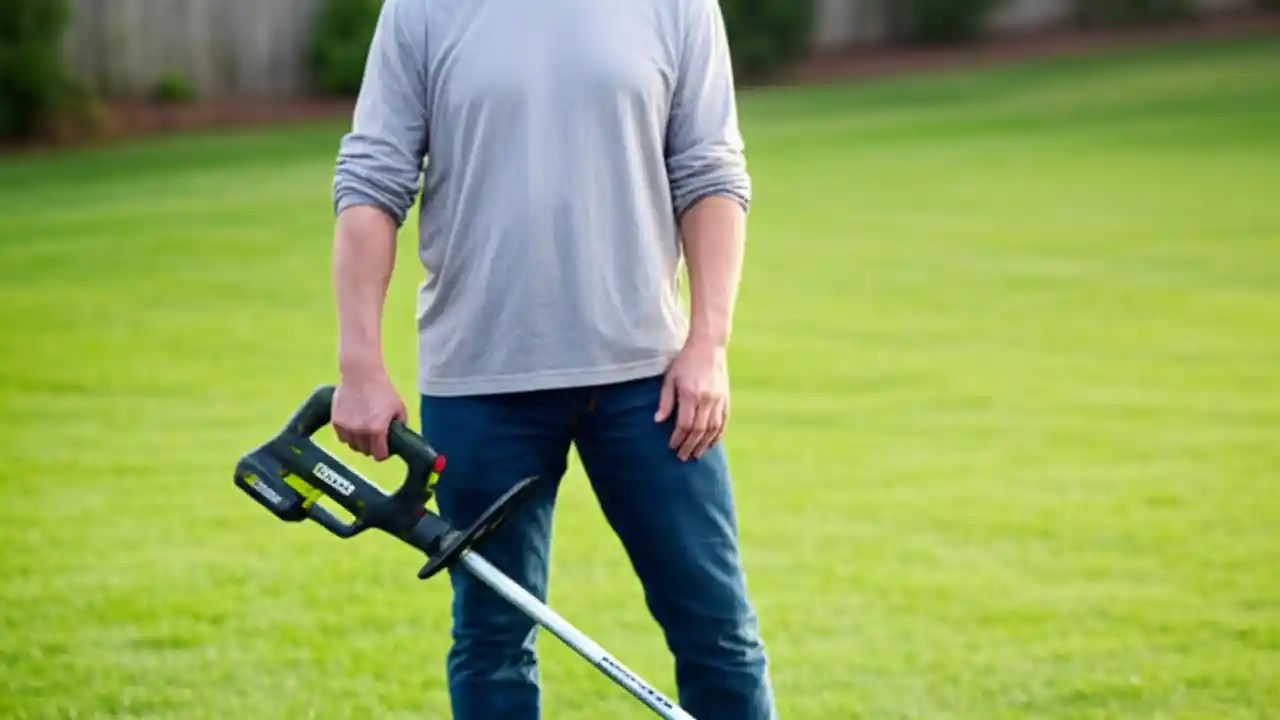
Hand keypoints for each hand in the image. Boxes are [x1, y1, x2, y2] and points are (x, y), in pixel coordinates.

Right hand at [332, 365, 406, 460]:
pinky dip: (347, 435)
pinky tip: (353, 426)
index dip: (384, 453)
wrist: (361, 374)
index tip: (384, 449)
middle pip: (365, 452)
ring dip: (359, 442)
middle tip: (375, 438)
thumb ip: (401, 425)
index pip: (379, 456)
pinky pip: (342, 437)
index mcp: (377, 430)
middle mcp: (360, 432)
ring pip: (352, 446)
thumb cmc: (382, 389)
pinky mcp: (336, 422)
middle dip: (372, 447)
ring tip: (364, 431)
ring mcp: (347, 428)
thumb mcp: (399, 408)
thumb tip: (400, 436)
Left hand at [655, 339, 729, 460]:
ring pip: (713, 429)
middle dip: (689, 446)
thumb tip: (658, 421)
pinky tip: (711, 443)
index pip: (685, 424)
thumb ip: (665, 400)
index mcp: (690, 394)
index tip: (671, 446)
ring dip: (704, 444)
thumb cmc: (685, 361)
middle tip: (682, 457)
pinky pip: (723, 421)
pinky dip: (718, 435)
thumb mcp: (670, 378)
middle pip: (699, 430)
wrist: (708, 346)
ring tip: (696, 454)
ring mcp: (718, 399)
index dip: (678, 438)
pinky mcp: (726, 398)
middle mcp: (706, 399)